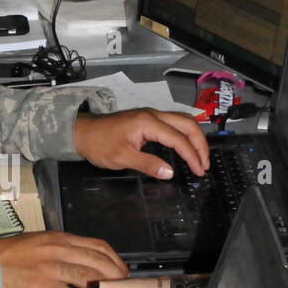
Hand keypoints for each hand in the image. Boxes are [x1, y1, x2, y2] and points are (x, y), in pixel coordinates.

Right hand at [0, 231, 127, 287]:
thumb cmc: (6, 258)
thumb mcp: (35, 244)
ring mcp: (51, 268)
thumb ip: (56, 250)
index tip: (121, 270)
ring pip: (89, 279)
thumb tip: (75, 262)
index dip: (114, 259)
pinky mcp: (44, 287)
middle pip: (98, 261)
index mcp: (58, 238)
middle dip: (116, 276)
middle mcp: (58, 249)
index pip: (96, 245)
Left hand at [74, 109, 208, 178]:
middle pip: (187, 124)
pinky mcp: (148, 120)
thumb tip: (169, 173)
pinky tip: (187, 147)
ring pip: (182, 122)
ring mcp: (151, 115)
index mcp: (148, 122)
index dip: (192, 156)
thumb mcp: (122, 158)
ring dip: (194, 138)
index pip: (178, 139)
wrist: (82, 132)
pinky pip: (174, 124)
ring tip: (200, 157)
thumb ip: (148, 165)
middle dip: (200, 144)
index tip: (199, 171)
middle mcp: (153, 115)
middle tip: (204, 165)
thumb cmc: (98, 143)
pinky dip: (185, 135)